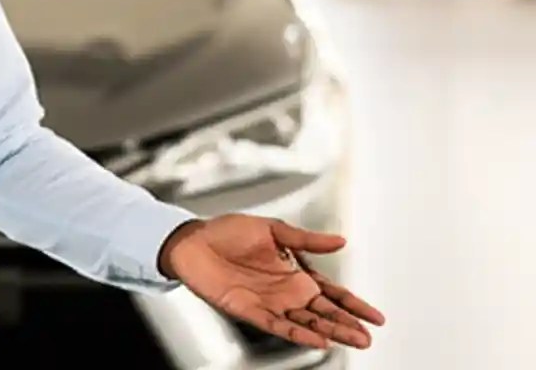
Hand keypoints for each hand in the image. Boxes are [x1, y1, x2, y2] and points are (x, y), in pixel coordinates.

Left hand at [159, 214, 384, 350]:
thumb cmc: (228, 232)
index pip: (332, 293)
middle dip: (347, 325)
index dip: (353, 305)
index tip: (377, 318)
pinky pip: (279, 326)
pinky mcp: (251, 311)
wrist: (193, 240)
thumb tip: (341, 240)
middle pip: (324, 313)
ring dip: (330, 332)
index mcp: (295, 272)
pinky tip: (318, 340)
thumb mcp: (273, 230)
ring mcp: (270, 303)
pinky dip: (299, 333)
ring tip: (354, 340)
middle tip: (368, 337)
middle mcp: (286, 291)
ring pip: (307, 322)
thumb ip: (306, 240)